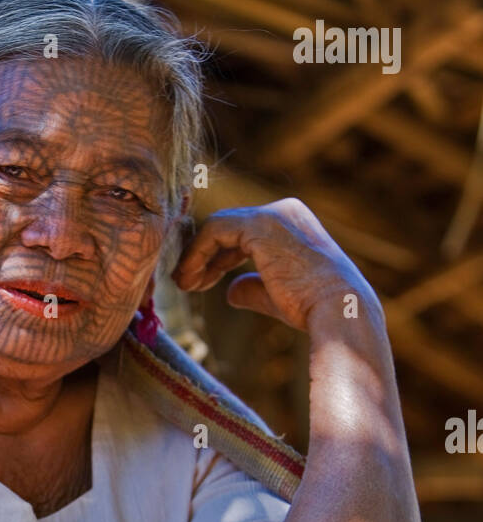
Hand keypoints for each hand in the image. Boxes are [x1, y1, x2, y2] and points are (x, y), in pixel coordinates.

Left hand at [172, 198, 382, 332]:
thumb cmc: (313, 309)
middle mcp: (284, 211)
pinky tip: (190, 278)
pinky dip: (197, 253)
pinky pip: (214, 230)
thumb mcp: (277, 295)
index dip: (218, 257)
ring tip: (184, 284)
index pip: (242, 232)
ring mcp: (273, 214)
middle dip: (202, 255)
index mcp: (293, 223)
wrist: (337, 310)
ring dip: (195, 256)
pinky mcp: (260, 225)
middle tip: (185, 283)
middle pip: (227, 226)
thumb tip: (231, 291)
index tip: (202, 282)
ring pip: (217, 226)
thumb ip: (252, 288)